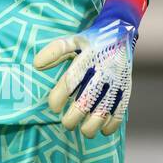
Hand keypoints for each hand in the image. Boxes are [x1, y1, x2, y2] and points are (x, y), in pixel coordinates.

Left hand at [34, 0, 142, 136]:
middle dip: (73, 118)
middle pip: (85, 101)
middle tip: (67, 123)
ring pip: (103, 110)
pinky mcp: (126, 88)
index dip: (57, 99)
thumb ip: (55, 51)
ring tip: (84, 131)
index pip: (68, 83)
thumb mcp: (72, 40)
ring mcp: (115, 81)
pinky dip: (112, 124)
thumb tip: (36, 64)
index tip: (54, 107)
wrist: (121, 31)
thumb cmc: (91, 41)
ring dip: (92, 126)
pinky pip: (120, 110)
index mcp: (86, 59)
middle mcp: (102, 71)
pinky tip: (103, 130)